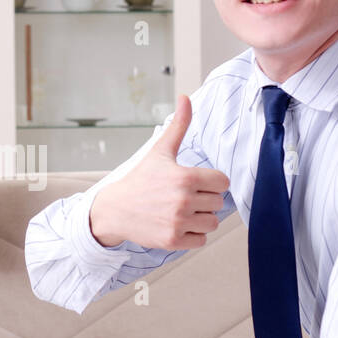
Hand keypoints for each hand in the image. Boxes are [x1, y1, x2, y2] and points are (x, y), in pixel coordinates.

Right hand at [88, 94, 228, 249]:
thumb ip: (178, 125)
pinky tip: (177, 225)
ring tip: (182, 211)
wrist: (115, 210)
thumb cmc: (140, 179)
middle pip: (218, 203)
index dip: (211, 182)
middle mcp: (183, 200)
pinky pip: (201, 240)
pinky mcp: (173, 241)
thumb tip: (185, 97)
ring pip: (212, 223)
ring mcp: (178, 222)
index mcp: (185, 177)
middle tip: (184, 197)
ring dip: (201, 219)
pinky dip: (193, 235)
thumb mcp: (160, 151)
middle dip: (205, 200)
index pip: (223, 182)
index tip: (196, 182)